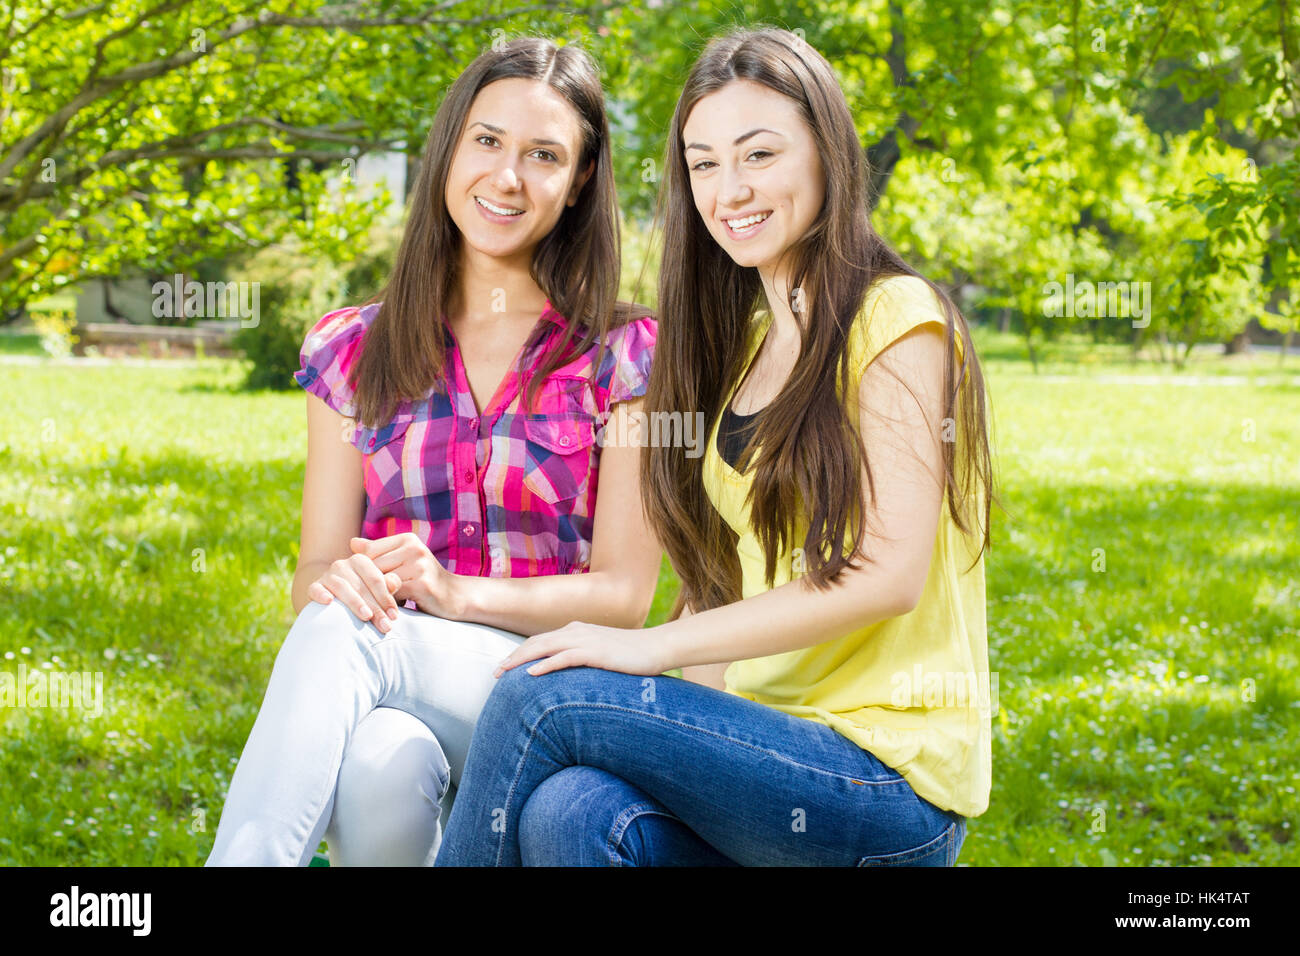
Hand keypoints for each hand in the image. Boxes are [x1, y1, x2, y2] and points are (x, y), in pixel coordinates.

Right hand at [306, 552, 401, 632]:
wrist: (334, 594)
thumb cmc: (363, 593)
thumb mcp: (377, 589)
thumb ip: (388, 585)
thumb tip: (393, 584)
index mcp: (361, 561)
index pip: (376, 580)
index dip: (386, 598)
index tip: (394, 616)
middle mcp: (343, 565)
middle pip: (361, 586)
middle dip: (375, 608)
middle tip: (385, 625)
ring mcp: (328, 575)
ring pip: (342, 587)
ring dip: (355, 603)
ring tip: (366, 617)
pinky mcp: (314, 586)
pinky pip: (315, 589)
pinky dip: (321, 594)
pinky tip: (329, 601)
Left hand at [347, 533, 462, 618]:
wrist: (456, 597)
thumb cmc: (423, 579)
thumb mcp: (403, 560)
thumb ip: (379, 552)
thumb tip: (352, 543)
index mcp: (407, 539)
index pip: (369, 552)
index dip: (361, 570)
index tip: (357, 583)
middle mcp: (414, 548)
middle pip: (373, 567)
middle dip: (366, 584)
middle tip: (361, 598)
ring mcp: (419, 565)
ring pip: (381, 581)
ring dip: (375, 595)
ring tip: (373, 605)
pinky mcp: (422, 584)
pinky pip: (393, 595)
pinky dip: (387, 604)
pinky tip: (388, 611)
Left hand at [493, 621, 668, 677]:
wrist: (657, 647)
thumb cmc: (631, 655)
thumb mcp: (601, 654)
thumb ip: (583, 658)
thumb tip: (567, 675)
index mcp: (576, 630)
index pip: (540, 641)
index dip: (519, 653)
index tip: (504, 669)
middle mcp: (577, 631)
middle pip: (535, 642)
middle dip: (513, 657)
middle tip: (494, 674)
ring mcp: (586, 640)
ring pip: (544, 647)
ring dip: (521, 660)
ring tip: (503, 673)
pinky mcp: (596, 652)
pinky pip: (565, 657)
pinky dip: (546, 664)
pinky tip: (532, 674)